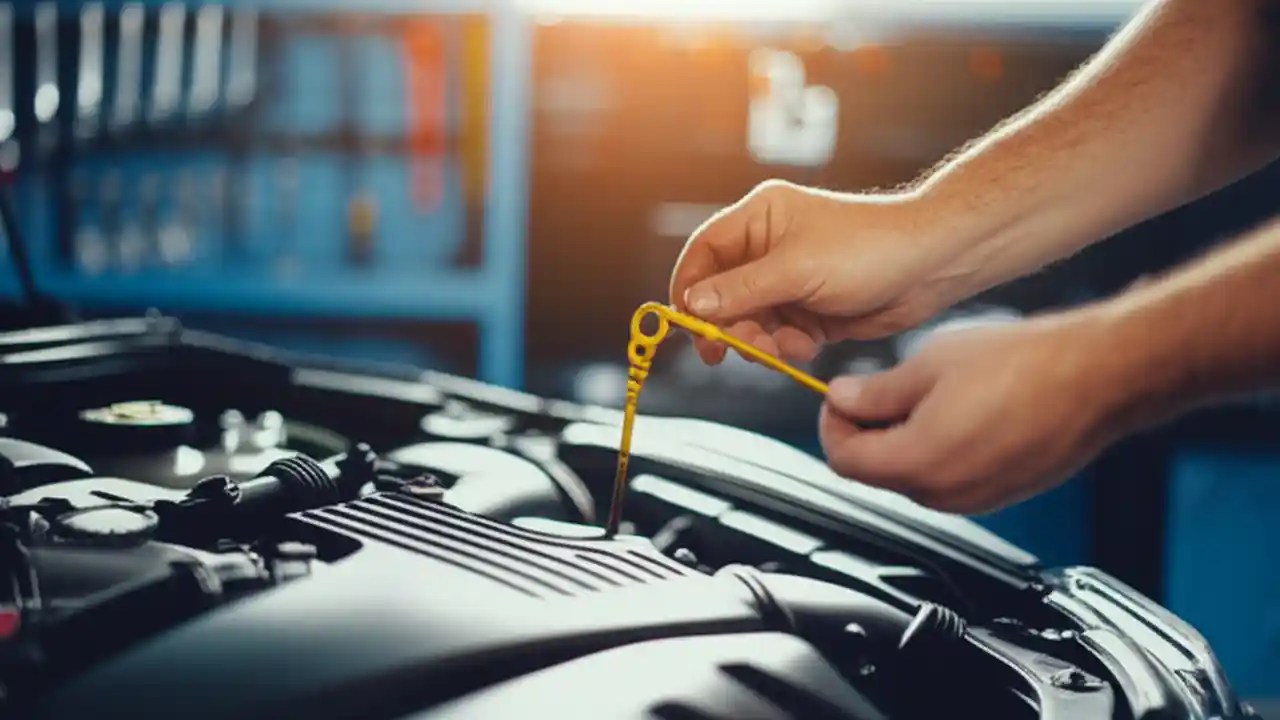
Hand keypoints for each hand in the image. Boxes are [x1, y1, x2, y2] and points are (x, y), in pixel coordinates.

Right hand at [669, 180, 975, 364]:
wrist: (931, 267)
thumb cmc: (869, 249)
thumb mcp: (796, 270)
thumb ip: (741, 290)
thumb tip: (692, 304)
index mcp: (760, 218)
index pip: (704, 251)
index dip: (689, 287)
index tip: (688, 324)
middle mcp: (768, 247)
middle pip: (721, 292)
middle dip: (726, 324)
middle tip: (726, 353)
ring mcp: (789, 280)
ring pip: (749, 319)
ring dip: (758, 340)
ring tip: (780, 349)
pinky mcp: (809, 309)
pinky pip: (778, 334)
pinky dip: (785, 346)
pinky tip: (806, 346)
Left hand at [819, 314, 1132, 513]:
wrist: (1098, 377)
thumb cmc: (1028, 365)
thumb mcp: (931, 363)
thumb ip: (876, 391)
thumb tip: (842, 399)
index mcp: (918, 462)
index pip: (842, 460)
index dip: (831, 426)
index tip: (838, 400)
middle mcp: (945, 494)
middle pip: (875, 473)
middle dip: (866, 433)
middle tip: (875, 391)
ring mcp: (976, 500)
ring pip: (912, 478)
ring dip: (902, 442)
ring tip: (926, 395)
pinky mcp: (1001, 495)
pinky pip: (950, 481)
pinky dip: (938, 452)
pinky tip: (959, 412)